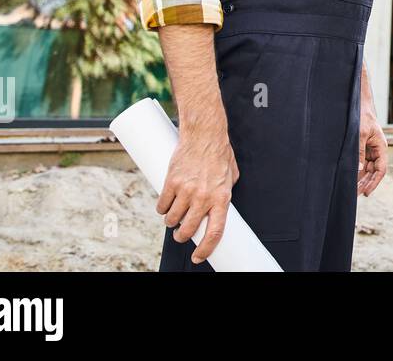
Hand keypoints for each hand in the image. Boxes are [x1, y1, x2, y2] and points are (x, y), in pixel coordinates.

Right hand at [157, 127, 239, 263]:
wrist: (204, 135)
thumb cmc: (219, 154)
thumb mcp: (230, 176)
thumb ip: (225, 193)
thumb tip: (219, 207)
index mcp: (221, 198)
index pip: (214, 232)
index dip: (205, 249)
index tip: (199, 257)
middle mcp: (203, 197)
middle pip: (188, 230)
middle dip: (182, 236)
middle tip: (181, 234)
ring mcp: (186, 190)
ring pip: (172, 219)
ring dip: (171, 222)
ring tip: (173, 217)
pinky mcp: (171, 182)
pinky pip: (162, 205)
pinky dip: (162, 208)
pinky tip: (165, 206)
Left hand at [358, 109, 387, 195]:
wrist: (359, 105)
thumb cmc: (362, 117)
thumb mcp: (360, 134)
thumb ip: (359, 152)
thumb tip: (359, 169)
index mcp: (381, 147)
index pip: (381, 169)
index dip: (374, 182)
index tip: (367, 192)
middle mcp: (377, 151)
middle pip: (374, 172)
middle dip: (366, 183)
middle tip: (356, 195)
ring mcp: (370, 150)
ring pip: (368, 169)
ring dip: (361, 179)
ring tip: (352, 191)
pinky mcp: (363, 149)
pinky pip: (362, 163)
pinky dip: (357, 172)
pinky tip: (350, 179)